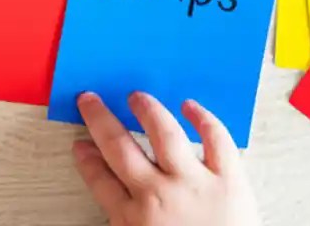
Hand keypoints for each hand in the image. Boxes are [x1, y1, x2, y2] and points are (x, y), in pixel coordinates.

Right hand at [73, 92, 260, 225]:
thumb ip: (126, 225)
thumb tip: (116, 208)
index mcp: (135, 221)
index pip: (101, 181)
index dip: (87, 160)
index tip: (80, 145)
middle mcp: (158, 195)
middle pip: (119, 148)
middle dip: (99, 120)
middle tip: (91, 102)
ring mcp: (194, 184)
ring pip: (164, 132)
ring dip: (147, 109)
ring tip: (137, 96)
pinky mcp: (229, 180)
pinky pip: (216, 139)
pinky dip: (202, 118)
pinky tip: (190, 105)